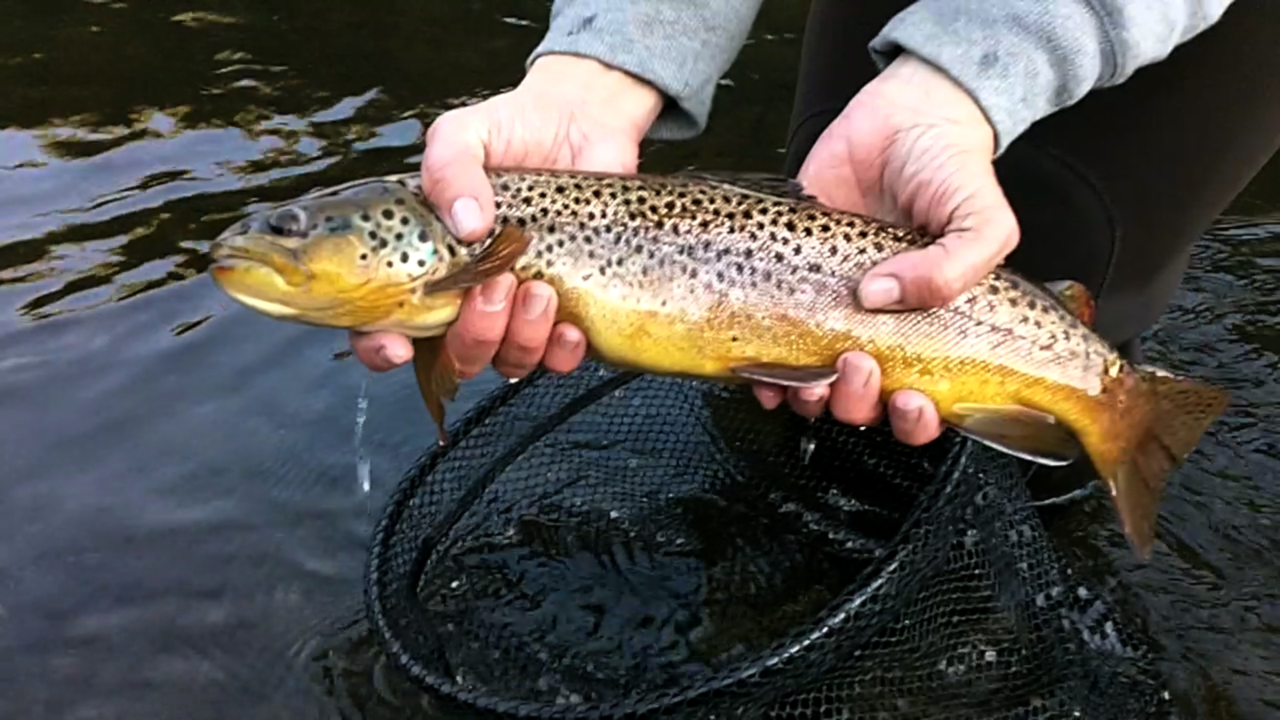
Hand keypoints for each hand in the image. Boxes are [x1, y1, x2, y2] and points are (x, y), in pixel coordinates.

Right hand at [349, 55, 662, 379]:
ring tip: (540, 287)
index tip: (399, 345)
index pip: (386, 324)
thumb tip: (466, 224)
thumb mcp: (464, 134)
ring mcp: (519, 310)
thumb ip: (449, 169)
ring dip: (520, 336)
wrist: (584, 125)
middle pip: (454, 356)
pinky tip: (570, 323)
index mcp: (426, 263)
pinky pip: (559, 359)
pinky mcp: (570, 312)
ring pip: (507, 361)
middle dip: (473, 333)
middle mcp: (468, 296)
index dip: (381, 347)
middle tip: (496, 282)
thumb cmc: (513, 131)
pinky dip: (562, 351)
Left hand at [753, 53, 1019, 445]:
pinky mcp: (789, 285)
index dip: (914, 421)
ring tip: (809, 375)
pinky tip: (763, 372)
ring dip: (810, 397)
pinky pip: (770, 348)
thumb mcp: (981, 220)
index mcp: (931, 331)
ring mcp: (831, 312)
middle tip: (856, 361)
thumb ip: (954, 270)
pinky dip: (764, 372)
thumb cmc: (952, 168)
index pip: (923, 405)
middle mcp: (880, 331)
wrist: (904, 113)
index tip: (908, 397)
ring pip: (815, 387)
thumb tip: (882, 298)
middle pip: (863, 403)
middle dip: (856, 401)